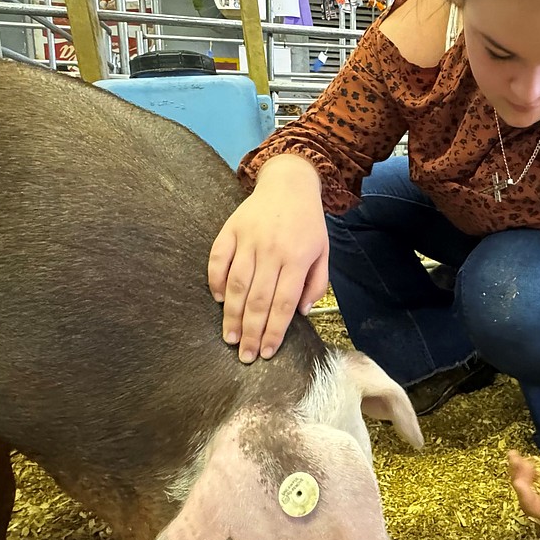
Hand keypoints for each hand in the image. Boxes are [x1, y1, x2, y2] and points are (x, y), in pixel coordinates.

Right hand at [207, 156, 327, 362]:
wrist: (290, 183)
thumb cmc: (308, 223)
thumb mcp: (323, 252)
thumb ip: (316, 284)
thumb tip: (300, 313)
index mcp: (296, 258)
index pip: (283, 303)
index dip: (274, 331)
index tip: (267, 353)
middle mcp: (271, 251)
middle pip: (258, 300)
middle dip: (251, 332)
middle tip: (245, 356)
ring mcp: (248, 240)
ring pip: (237, 284)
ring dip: (232, 315)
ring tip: (230, 338)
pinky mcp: (230, 230)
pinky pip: (218, 259)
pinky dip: (215, 281)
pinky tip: (219, 301)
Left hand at [507, 417, 539, 525]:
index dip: (534, 504)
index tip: (522, 485)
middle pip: (536, 505)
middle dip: (524, 490)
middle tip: (519, 469)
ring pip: (529, 489)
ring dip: (519, 476)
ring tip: (516, 458)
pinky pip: (528, 473)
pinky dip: (519, 466)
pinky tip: (514, 455)